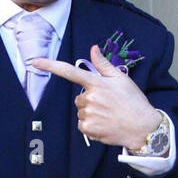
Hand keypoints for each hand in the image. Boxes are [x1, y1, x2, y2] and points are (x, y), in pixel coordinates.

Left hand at [30, 44, 161, 148]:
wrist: (142, 127)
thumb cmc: (133, 101)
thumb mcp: (121, 79)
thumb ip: (104, 65)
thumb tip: (93, 49)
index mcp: (97, 83)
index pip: (70, 71)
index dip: (50, 66)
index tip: (34, 61)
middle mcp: (90, 98)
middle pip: (79, 98)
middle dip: (89, 100)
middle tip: (108, 105)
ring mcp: (88, 114)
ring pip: (81, 112)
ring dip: (91, 114)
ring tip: (108, 116)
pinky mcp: (89, 129)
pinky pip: (82, 125)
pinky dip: (91, 126)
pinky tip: (105, 125)